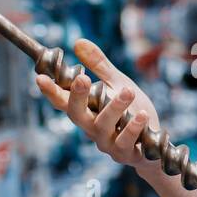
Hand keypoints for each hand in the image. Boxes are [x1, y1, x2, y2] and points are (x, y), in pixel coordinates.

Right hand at [35, 38, 161, 171]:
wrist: (156, 144)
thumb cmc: (132, 112)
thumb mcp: (118, 84)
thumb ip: (99, 66)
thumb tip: (78, 42)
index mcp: (86, 111)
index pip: (63, 101)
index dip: (51, 91)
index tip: (40, 78)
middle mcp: (91, 128)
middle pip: (76, 115)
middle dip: (78, 97)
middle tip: (83, 79)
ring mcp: (107, 143)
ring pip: (103, 126)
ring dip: (114, 108)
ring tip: (128, 92)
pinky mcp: (125, 154)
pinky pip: (125, 142)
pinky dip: (133, 127)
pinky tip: (141, 114)